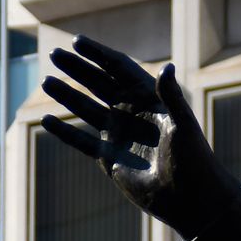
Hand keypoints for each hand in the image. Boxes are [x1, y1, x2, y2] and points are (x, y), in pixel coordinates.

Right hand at [39, 36, 240, 238]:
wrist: (190, 199)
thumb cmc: (194, 160)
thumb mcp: (183, 124)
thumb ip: (171, 96)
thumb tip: (166, 67)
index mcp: (149, 98)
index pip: (119, 68)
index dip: (98, 54)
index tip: (76, 41)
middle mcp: (131, 112)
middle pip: (98, 83)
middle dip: (77, 68)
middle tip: (55, 54)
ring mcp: (119, 134)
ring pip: (86, 108)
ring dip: (66, 95)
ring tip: (46, 81)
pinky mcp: (109, 158)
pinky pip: (81, 141)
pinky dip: (64, 132)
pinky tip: (46, 120)